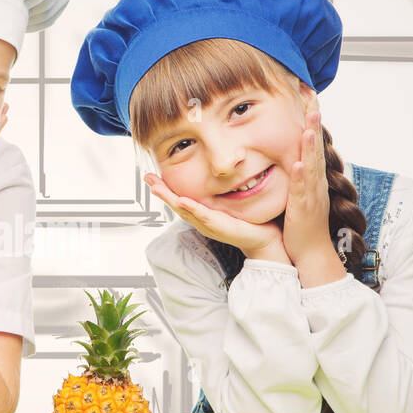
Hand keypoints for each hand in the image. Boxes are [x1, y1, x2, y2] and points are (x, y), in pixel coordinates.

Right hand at [144, 172, 284, 260]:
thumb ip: (224, 192)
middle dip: (161, 191)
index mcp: (203, 214)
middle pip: (176, 204)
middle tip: (147, 178)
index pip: (180, 199)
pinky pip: (203, 216)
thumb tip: (222, 173)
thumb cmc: (250, 222)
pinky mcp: (219, 227)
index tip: (152, 177)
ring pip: (185, 210)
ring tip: (156, 188)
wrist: (265, 239)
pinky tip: (182, 200)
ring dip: (170, 199)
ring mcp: (209, 225)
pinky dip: (192, 209)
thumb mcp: (232, 205)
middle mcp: (202, 221)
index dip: (166, 189)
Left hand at [281, 94, 333, 266]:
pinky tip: (299, 165)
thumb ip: (296, 176)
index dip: (311, 124)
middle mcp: (315, 184)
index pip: (312, 145)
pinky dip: (302, 178)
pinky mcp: (304, 210)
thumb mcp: (299, 195)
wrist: (310, 253)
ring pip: (312, 166)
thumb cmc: (302, 226)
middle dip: (314, 124)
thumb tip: (291, 159)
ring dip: (311, 145)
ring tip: (309, 124)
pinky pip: (303, 192)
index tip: (309, 101)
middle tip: (313, 100)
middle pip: (316, 148)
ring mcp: (312, 196)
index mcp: (312, 179)